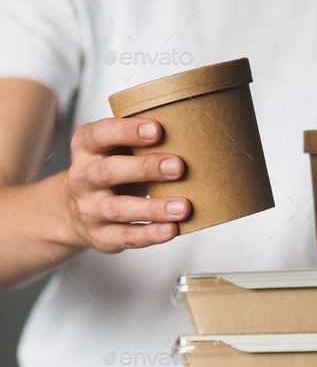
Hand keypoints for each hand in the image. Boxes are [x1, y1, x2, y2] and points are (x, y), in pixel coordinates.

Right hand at [65, 117, 190, 251]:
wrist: (76, 213)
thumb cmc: (110, 173)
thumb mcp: (114, 151)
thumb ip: (138, 143)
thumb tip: (188, 137)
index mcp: (86, 148)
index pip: (101, 134)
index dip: (127, 131)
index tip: (157, 130)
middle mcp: (81, 178)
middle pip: (109, 171)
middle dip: (145, 168)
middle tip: (179, 167)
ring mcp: (89, 209)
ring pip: (119, 209)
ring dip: (153, 208)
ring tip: (183, 207)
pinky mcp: (100, 236)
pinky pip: (126, 236)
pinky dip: (151, 234)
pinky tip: (172, 229)